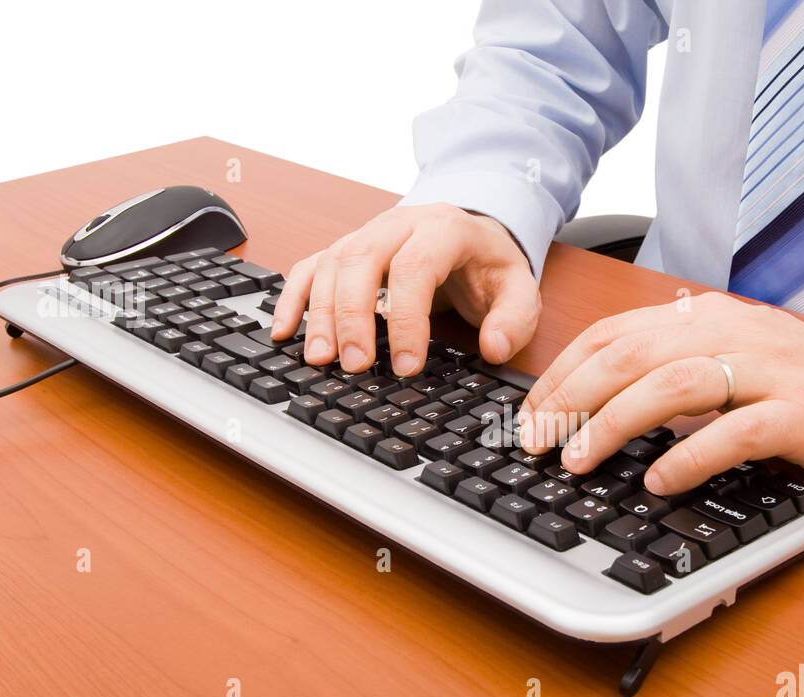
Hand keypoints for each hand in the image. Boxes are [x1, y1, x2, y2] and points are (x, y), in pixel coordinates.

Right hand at [270, 203, 540, 375]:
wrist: (472, 234)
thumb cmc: (489, 265)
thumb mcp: (519, 289)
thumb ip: (514, 320)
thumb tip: (493, 347)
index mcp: (443, 229)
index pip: (415, 267)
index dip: (407, 318)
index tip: (408, 365)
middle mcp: (398, 225)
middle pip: (361, 260)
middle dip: (353, 315)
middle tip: (355, 365)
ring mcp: (366, 234)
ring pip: (330, 263)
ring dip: (319, 313)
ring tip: (319, 359)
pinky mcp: (345, 249)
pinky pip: (310, 266)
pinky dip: (292, 297)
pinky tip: (283, 331)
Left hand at [518, 292, 803, 490]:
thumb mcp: (730, 361)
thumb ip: (671, 372)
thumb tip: (593, 407)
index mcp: (705, 319)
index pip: (612, 335)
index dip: (561, 374)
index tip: (528, 415)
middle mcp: (730, 334)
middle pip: (630, 354)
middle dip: (570, 398)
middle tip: (535, 441)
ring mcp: (768, 371)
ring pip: (672, 385)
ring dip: (614, 424)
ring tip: (579, 461)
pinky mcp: (801, 413)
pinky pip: (735, 431)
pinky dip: (689, 457)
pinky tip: (658, 481)